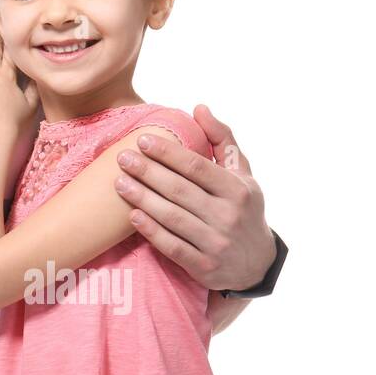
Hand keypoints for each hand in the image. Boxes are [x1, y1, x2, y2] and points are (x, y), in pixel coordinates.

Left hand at [114, 104, 275, 291]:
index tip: (142, 139)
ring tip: (119, 182)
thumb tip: (199, 107)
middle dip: (148, 172)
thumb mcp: (242, 174)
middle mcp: (228, 216)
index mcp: (238, 190)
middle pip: (180, 190)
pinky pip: (173, 247)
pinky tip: (132, 216)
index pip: (197, 167)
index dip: (168, 153)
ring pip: (173, 217)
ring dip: (143, 198)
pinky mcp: (204, 267)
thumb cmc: (243, 208)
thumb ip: (222, 139)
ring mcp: (217, 243)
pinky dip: (152, 231)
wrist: (257, 264)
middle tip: (122, 158)